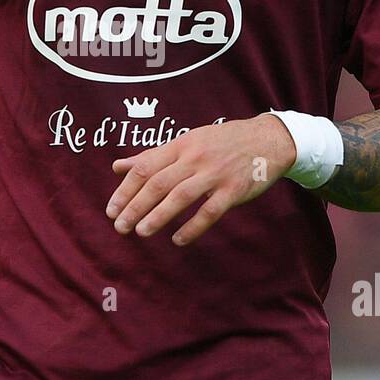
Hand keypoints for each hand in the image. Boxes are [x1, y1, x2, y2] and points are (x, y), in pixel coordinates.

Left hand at [105, 112, 296, 246]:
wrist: (267, 139)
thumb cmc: (222, 142)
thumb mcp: (186, 141)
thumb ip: (152, 156)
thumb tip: (117, 166)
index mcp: (180, 145)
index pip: (145, 167)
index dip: (125, 190)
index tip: (111, 210)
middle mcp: (195, 157)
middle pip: (158, 183)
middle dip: (135, 206)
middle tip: (119, 227)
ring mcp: (215, 174)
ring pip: (181, 196)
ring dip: (158, 216)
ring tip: (141, 233)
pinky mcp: (234, 190)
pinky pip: (210, 211)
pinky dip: (193, 227)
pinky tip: (178, 240)